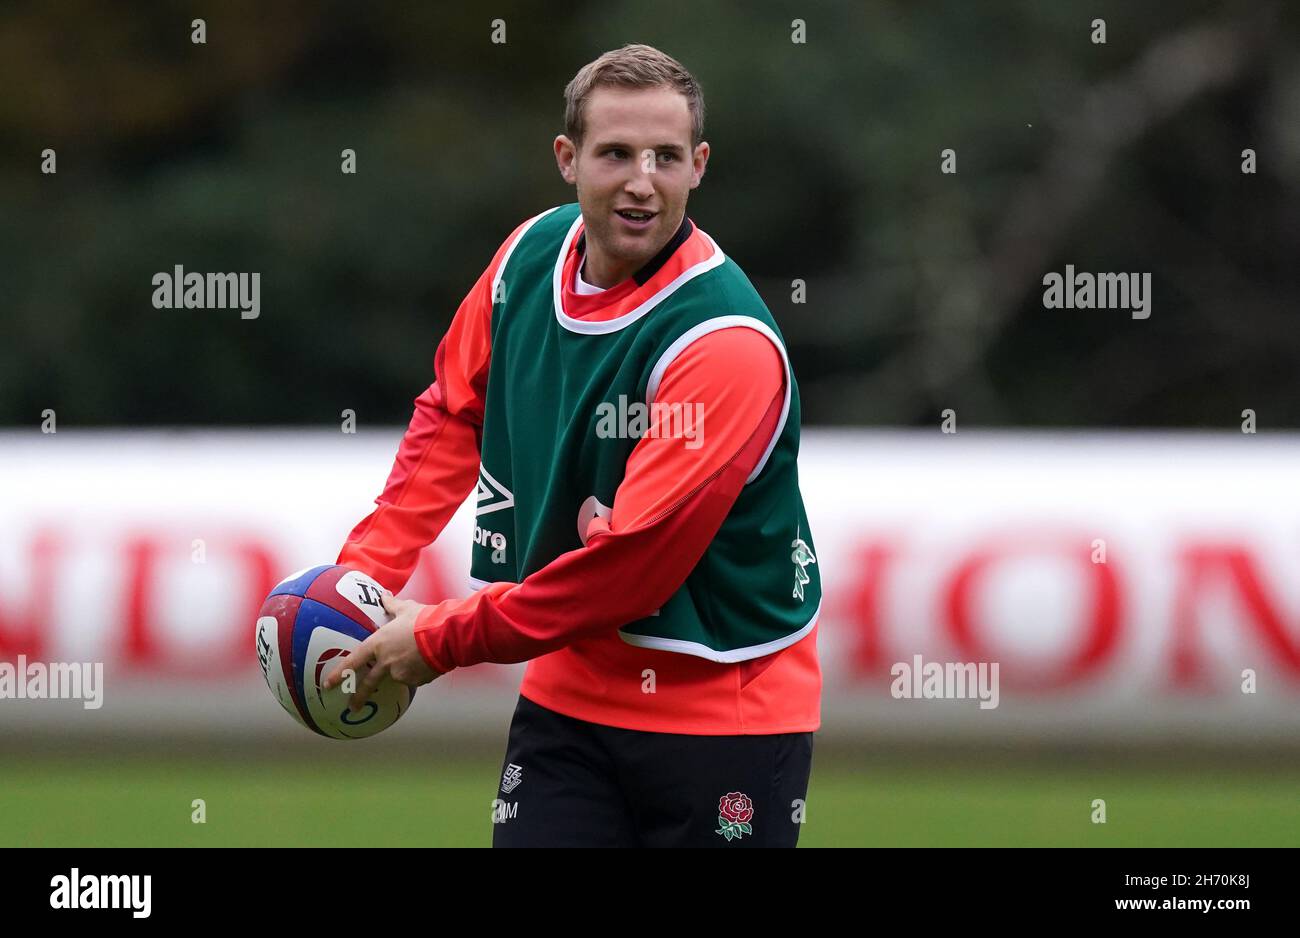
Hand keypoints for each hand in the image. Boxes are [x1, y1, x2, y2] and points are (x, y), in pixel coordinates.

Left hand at [322, 593, 440, 711]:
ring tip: (421, 655)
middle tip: (352, 707)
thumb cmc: (423, 619)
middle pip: (368, 684)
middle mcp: (386, 662)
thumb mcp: (406, 609)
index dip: (339, 673)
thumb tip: (384, 596)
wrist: (444, 635)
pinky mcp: (416, 681)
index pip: (353, 661)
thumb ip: (392, 605)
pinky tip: (429, 661)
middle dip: (358, 697)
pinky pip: (415, 678)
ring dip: (405, 670)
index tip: (327, 685)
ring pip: (399, 676)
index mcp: (378, 644)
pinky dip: (419, 672)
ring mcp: (400, 674)